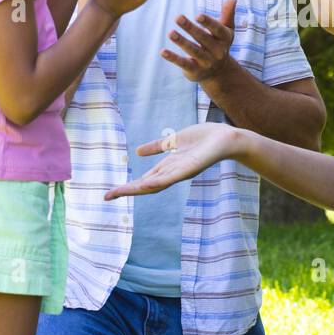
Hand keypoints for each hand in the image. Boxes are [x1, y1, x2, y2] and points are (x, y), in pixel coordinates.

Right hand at [103, 123, 242, 199]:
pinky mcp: (190, 168)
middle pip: (146, 185)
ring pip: (155, 184)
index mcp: (168, 167)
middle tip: (107, 196)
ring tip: (120, 192)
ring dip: (137, 188)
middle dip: (127, 191)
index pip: (144, 180)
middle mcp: (173, 173)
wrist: (226, 138)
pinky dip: (158, 181)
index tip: (109, 193)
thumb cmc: (204, 139)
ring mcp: (181, 172)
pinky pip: (172, 177)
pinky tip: (145, 183)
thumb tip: (137, 152)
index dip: (127, 186)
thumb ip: (157, 146)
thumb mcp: (174, 140)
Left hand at [161, 0, 236, 82]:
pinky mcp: (195, 71)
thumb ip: (228, 14)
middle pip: (203, 38)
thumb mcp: (226, 30)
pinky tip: (163, 51)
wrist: (219, 72)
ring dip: (181, 41)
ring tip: (170, 33)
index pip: (217, 29)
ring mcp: (206, 62)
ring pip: (193, 50)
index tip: (198, 15)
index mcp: (225, 39)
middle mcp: (217, 51)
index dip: (208, 22)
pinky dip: (173, 58)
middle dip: (190, 28)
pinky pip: (183, 63)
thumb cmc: (220, 44)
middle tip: (178, 17)